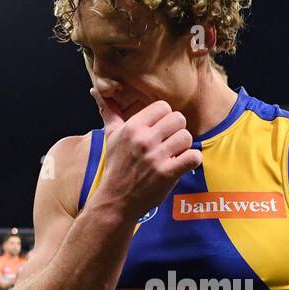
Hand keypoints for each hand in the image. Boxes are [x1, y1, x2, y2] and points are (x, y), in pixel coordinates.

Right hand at [87, 92, 203, 221]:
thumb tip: (95, 89)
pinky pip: (193, 157)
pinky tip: (183, 164)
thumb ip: (109, 112)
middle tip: (169, 143)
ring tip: (174, 155)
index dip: (165, 117)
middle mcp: (144, 140)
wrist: (116, 199)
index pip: (163, 106)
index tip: (160, 130)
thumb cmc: (115, 166)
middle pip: (178, 119)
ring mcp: (156, 157)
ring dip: (184, 147)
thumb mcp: (110, 136)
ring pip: (187, 137)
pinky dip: (192, 160)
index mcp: (132, 127)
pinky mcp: (167, 173)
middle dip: (176, 130)